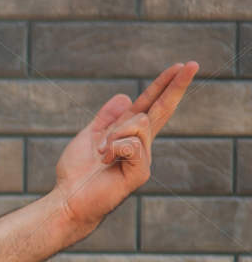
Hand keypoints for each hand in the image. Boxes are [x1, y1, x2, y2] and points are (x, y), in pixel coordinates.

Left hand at [52, 61, 198, 235]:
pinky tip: (105, 161)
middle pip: (162, 109)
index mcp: (129, 135)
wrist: (67, 199)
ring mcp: (143, 158)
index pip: (151, 105)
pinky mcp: (141, 172)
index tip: (182, 66)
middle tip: (194, 62)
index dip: (164, 85)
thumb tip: (126, 96)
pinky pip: (132, 144)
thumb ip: (106, 118)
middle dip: (176, 85)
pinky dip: (114, 148)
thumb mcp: (89, 137)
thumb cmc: (76, 173)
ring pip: (138, 123)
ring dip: (113, 134)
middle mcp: (141, 145)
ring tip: (101, 154)